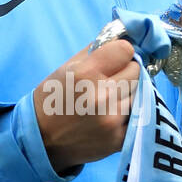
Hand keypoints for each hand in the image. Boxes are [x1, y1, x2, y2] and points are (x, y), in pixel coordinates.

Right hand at [33, 37, 140, 172]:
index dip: (120, 53)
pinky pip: (138, 115)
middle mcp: (102, 95)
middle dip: (125, 72)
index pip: (126, 50)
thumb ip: (93, 51)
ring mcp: (113, 119)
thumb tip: (119, 40)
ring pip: (139, 93)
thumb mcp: (65, 69)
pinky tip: (112, 115)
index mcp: (86, 74)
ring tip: (109, 99)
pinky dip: (129, 113)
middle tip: (110, 81)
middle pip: (135, 70)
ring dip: (128, 93)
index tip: (114, 59)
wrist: (42, 142)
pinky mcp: (120, 138)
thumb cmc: (52, 100)